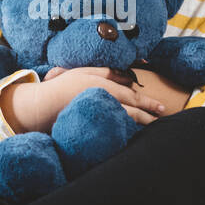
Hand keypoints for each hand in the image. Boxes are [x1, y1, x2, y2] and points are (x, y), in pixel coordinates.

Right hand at [1, 67, 166, 133]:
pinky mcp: (92, 128)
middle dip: (149, 116)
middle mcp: (104, 103)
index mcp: (104, 88)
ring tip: (150, 126)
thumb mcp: (85, 71)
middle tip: (161, 119)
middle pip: (132, 112)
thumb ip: (106, 72)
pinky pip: (112, 130)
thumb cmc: (63, 85)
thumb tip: (126, 76)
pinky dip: (124, 132)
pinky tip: (131, 133)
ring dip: (139, 124)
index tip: (161, 107)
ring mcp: (98, 117)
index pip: (132, 97)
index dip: (148, 103)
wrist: (42, 106)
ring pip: (124, 122)